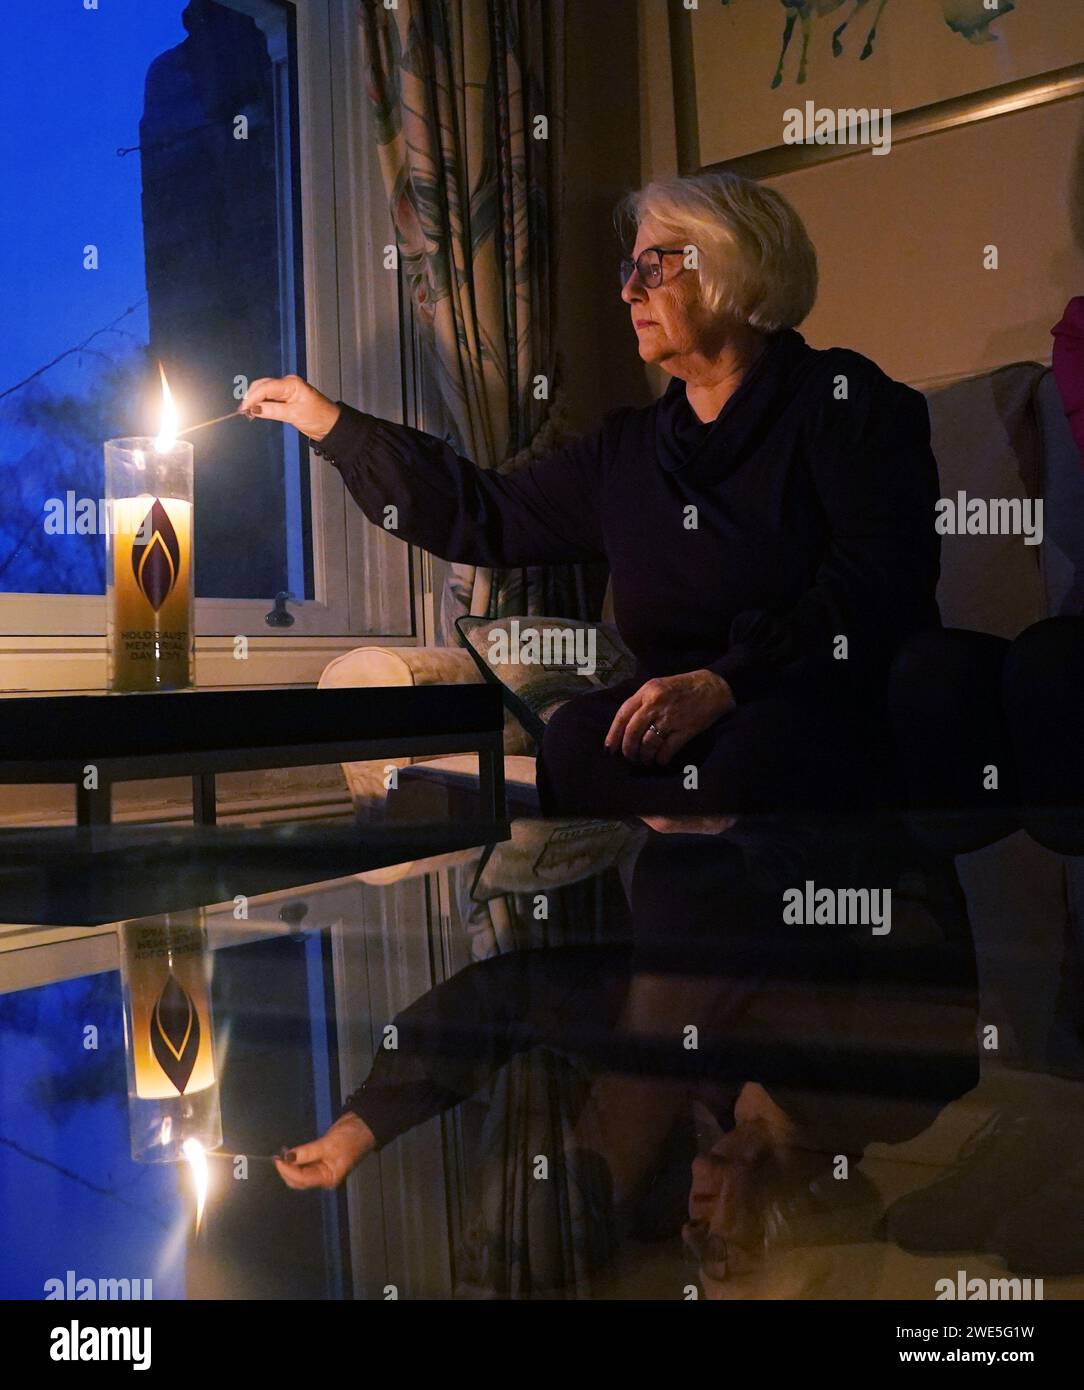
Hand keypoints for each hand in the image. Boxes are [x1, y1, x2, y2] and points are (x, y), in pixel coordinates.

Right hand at [241, 375, 341, 440]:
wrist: (331, 425)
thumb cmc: (319, 417)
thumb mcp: (294, 415)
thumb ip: (272, 410)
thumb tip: (254, 409)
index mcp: (291, 383)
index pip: (266, 387)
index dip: (252, 397)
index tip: (243, 408)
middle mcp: (287, 383)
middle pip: (262, 386)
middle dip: (251, 397)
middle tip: (243, 411)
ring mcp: (286, 390)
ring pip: (264, 391)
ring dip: (255, 400)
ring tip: (247, 412)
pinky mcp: (286, 399)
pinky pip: (269, 398)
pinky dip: (261, 403)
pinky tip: (255, 411)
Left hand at [274, 1112, 375, 1189]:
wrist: (363, 1125)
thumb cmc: (350, 1137)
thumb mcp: (328, 1144)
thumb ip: (307, 1152)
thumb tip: (288, 1157)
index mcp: (329, 1178)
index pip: (302, 1179)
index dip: (288, 1170)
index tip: (277, 1159)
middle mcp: (324, 1177)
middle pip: (299, 1181)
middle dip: (287, 1171)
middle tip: (277, 1156)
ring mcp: (322, 1169)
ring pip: (300, 1174)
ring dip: (290, 1166)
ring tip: (281, 1154)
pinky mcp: (321, 1160)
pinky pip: (304, 1165)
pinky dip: (296, 1161)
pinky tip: (290, 1154)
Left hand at [604, 669, 734, 765]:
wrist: (713, 687)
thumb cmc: (682, 688)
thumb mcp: (658, 686)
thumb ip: (641, 703)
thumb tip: (624, 729)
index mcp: (647, 691)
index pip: (623, 715)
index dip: (613, 734)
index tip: (610, 749)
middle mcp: (656, 704)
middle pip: (633, 732)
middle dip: (628, 749)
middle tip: (630, 758)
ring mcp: (670, 717)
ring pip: (648, 744)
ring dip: (644, 757)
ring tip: (645, 761)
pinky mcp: (685, 729)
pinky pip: (667, 750)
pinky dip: (661, 759)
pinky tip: (661, 760)